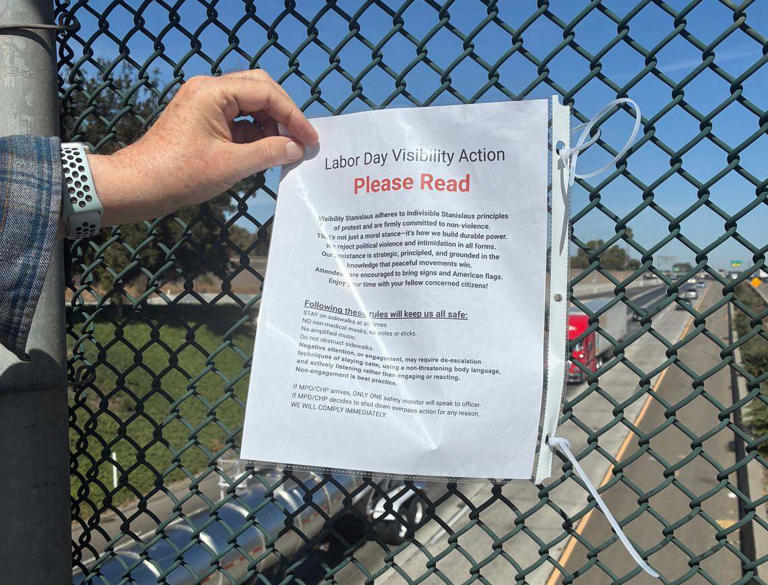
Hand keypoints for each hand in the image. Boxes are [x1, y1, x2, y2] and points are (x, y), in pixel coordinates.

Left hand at [84, 70, 317, 226]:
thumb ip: (269, 153)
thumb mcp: (231, 165)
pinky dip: (255, 132)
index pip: (266, 93)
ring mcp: (204, 102)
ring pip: (250, 103)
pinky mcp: (202, 118)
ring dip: (270, 124)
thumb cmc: (179, 174)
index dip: (293, 116)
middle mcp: (208, 89)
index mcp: (213, 92)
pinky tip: (264, 152)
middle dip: (283, 114)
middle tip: (300, 139)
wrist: (139, 185)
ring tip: (283, 150)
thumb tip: (296, 148)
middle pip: (260, 89)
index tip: (309, 139)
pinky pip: (238, 117)